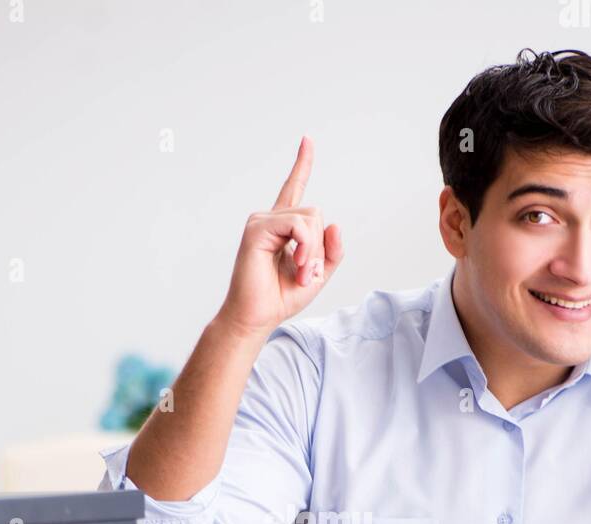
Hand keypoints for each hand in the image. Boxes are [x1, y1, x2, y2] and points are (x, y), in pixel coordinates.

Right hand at [217, 136, 343, 339]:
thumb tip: (334, 224)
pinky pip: (297, 226)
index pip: (293, 189)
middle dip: (319, 247)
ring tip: (299, 273)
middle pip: (315, 213)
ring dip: (312, 251)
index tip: (307, 140)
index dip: (302, 165)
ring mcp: (261, 222)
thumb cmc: (280, 297)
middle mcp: (270, 219)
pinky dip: (305, 247)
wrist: (256, 317)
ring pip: (310, 218)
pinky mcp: (257, 229)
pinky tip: (295, 264)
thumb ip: (331, 251)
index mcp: (283, 227)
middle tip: (305, 273)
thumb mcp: (316, 275)